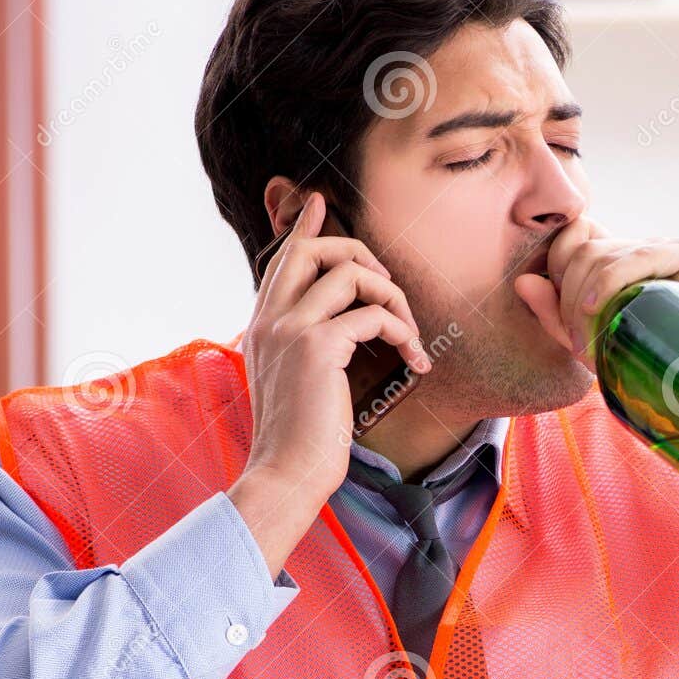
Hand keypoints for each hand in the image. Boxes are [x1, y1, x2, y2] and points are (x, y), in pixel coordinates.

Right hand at [228, 190, 430, 572]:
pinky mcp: (318, 346)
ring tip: (410, 335)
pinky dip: (403, 333)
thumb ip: (304, 350)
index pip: (283, 261)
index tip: (319, 203)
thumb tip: (335, 333)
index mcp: (262, 327)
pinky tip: (415, 362)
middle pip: (313, 249)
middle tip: (389, 285)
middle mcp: (271, 319)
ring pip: (351, 273)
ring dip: (394, 298)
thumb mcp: (294, 385)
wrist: (286, 475)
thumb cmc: (300, 442)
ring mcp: (291, 329)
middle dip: (359, 253)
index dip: (306, 228)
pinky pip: (373, 315)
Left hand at [513, 215, 678, 359]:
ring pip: (601, 255)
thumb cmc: (659, 370)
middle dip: (565, 299)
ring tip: (592, 350)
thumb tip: (521, 282)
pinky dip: (608, 282)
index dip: (555, 278)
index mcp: (623, 260)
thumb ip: (555, 316)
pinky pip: (639, 257)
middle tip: (578, 348)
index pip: (570, 240)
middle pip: (580, 249)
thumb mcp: (593, 344)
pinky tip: (593, 310)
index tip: (565, 330)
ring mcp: (673, 248)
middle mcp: (646, 247)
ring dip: (582, 304)